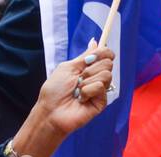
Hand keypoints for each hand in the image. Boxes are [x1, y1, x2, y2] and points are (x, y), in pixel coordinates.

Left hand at [11, 42, 115, 156]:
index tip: (91, 57)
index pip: (106, 55)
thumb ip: (84, 56)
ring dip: (88, 80)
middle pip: (108, 63)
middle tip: (79, 78)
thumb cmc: (55, 90)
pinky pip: (100, 88)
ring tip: (78, 90)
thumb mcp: (68, 67)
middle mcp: (96, 78)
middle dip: (91, 68)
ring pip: (106, 74)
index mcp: (88, 68)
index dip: (103, 53)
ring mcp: (100, 91)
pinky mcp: (101, 102)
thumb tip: (95, 42)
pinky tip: (81, 99)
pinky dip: (88, 90)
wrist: (52, 111)